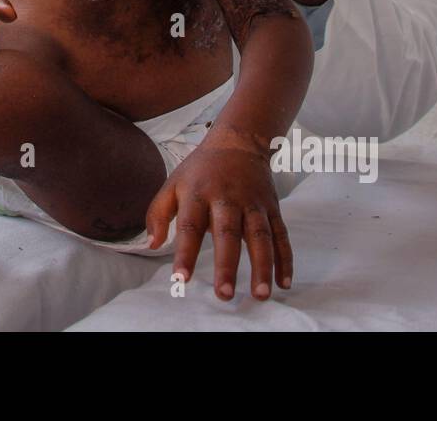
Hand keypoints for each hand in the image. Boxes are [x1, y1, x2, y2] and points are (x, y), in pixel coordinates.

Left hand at [146, 141, 292, 300]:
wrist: (238, 141)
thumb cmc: (200, 171)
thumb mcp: (173, 184)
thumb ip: (157, 213)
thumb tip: (151, 245)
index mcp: (198, 194)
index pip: (189, 227)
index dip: (185, 253)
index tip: (181, 280)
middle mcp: (227, 199)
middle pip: (228, 233)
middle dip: (227, 265)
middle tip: (224, 294)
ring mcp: (253, 203)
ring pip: (260, 236)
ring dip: (263, 266)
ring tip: (261, 294)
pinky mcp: (272, 207)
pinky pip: (281, 235)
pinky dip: (285, 259)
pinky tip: (284, 282)